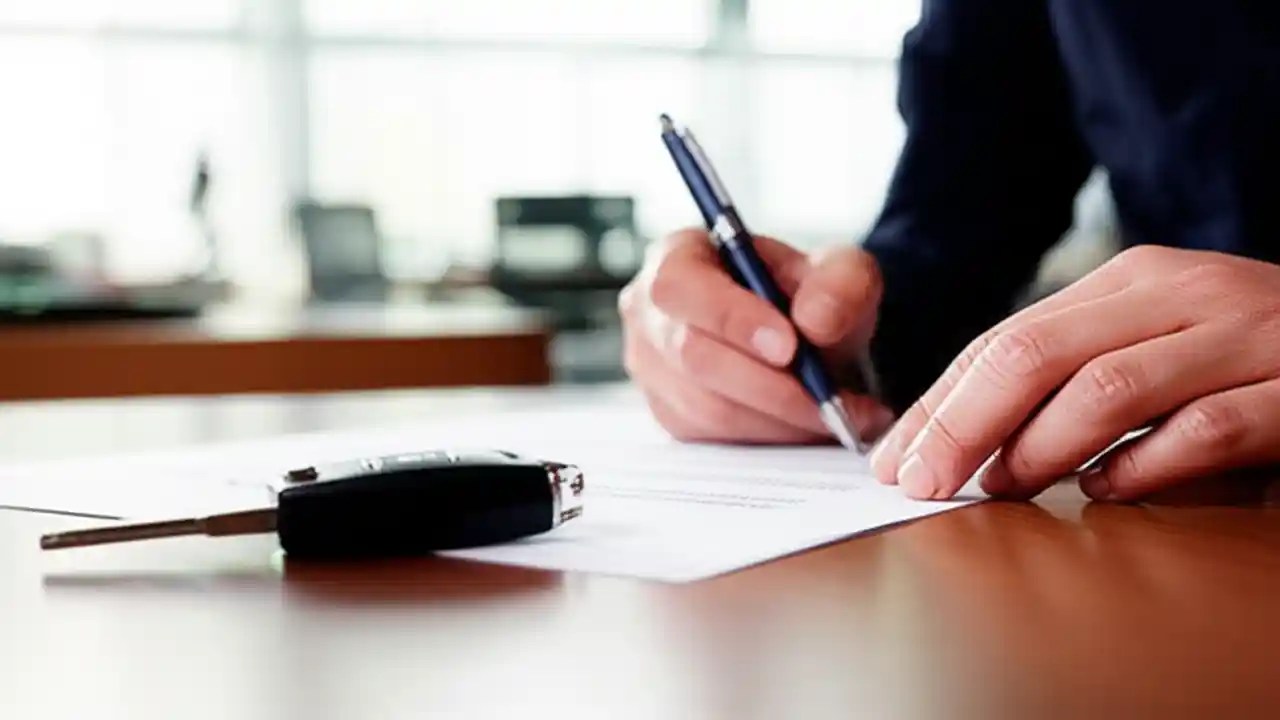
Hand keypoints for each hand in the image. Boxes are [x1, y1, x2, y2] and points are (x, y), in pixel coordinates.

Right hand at [620, 228, 893, 444]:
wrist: (807, 341)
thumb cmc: (808, 297)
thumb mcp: (840, 273)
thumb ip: (839, 284)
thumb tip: (816, 320)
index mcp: (679, 257)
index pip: (680, 286)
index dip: (730, 318)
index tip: (789, 346)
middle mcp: (651, 313)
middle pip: (691, 356)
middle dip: (768, 383)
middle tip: (830, 397)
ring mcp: (653, 369)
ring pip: (706, 407)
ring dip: (778, 418)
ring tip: (836, 413)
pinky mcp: (670, 414)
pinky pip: (714, 437)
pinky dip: (770, 436)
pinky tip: (809, 426)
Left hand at [870, 246, 1279, 501]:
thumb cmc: (1242, 355)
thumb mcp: (1151, 345)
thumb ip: (1072, 377)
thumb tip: (962, 440)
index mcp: (1131, 281)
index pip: (1007, 339)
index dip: (941, 402)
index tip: (896, 459)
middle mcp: (1181, 293)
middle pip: (1036, 355)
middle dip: (963, 424)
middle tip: (922, 482)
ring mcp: (1242, 335)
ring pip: (1108, 388)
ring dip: (1039, 447)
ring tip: (999, 487)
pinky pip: (1205, 429)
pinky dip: (1145, 467)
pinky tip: (1108, 492)